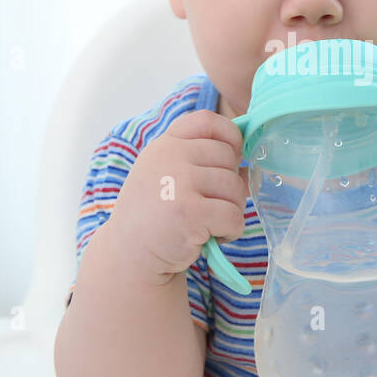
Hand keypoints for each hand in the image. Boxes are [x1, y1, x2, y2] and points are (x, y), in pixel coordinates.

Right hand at [107, 110, 248, 279]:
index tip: (229, 160)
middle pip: (229, 157)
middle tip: (211, 206)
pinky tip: (209, 238)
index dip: (229, 137)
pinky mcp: (189, 212)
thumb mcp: (167, 174)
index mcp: (165, 144)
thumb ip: (199, 159)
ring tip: (207, 223)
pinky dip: (230, 231)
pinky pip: (233, 216)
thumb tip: (246, 165)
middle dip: (230, 185)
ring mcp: (177, 182)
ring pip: (235, 187)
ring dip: (231, 211)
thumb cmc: (155, 215)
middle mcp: (169, 156)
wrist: (129, 255)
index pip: (208, 121)